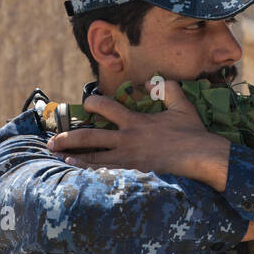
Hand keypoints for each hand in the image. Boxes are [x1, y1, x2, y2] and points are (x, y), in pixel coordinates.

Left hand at [46, 78, 226, 182]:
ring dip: (72, 155)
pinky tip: (76, 170)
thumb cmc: (192, 132)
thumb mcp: (182, 105)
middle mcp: (127, 139)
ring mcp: (128, 158)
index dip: (92, 103)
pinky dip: (88, 171)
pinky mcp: (133, 173)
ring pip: (92, 157)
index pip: (106, 107)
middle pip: (89, 136)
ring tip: (57, 155)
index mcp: (136, 121)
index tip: (86, 103)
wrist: (200, 156)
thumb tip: (154, 81)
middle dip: (68, 137)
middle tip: (53, 139)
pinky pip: (105, 172)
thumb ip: (167, 89)